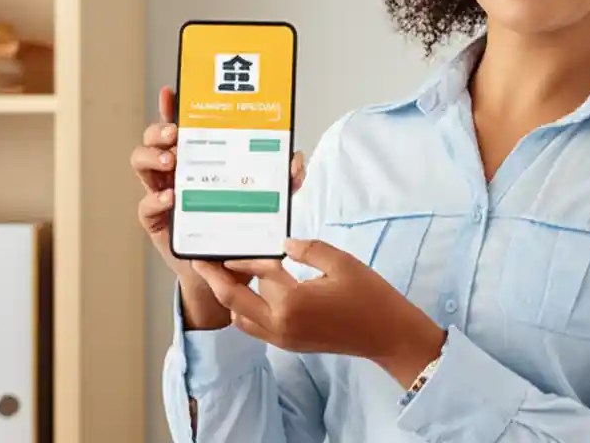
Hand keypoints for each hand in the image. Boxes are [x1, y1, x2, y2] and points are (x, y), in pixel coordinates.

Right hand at [131, 84, 305, 326]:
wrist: (226, 270)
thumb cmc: (239, 227)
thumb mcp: (266, 202)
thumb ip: (283, 182)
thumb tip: (297, 159)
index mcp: (198, 158)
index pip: (181, 126)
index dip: (173, 107)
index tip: (173, 91)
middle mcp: (175, 171)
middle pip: (155, 139)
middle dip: (160, 129)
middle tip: (176, 133)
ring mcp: (161, 193)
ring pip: (142, 164)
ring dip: (153, 157)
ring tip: (171, 161)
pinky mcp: (156, 221)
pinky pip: (145, 206)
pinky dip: (154, 199)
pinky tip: (170, 199)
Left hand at [193, 239, 445, 387]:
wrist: (387, 335)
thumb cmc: (369, 296)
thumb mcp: (340, 262)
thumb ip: (307, 249)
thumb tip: (283, 244)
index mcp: (292, 302)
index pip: (259, 273)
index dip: (247, 257)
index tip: (232, 244)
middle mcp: (280, 325)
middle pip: (233, 302)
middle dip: (215, 280)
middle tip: (201, 262)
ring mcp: (283, 339)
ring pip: (241, 319)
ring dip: (230, 298)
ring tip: (226, 276)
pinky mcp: (290, 345)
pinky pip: (255, 328)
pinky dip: (246, 310)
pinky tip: (252, 293)